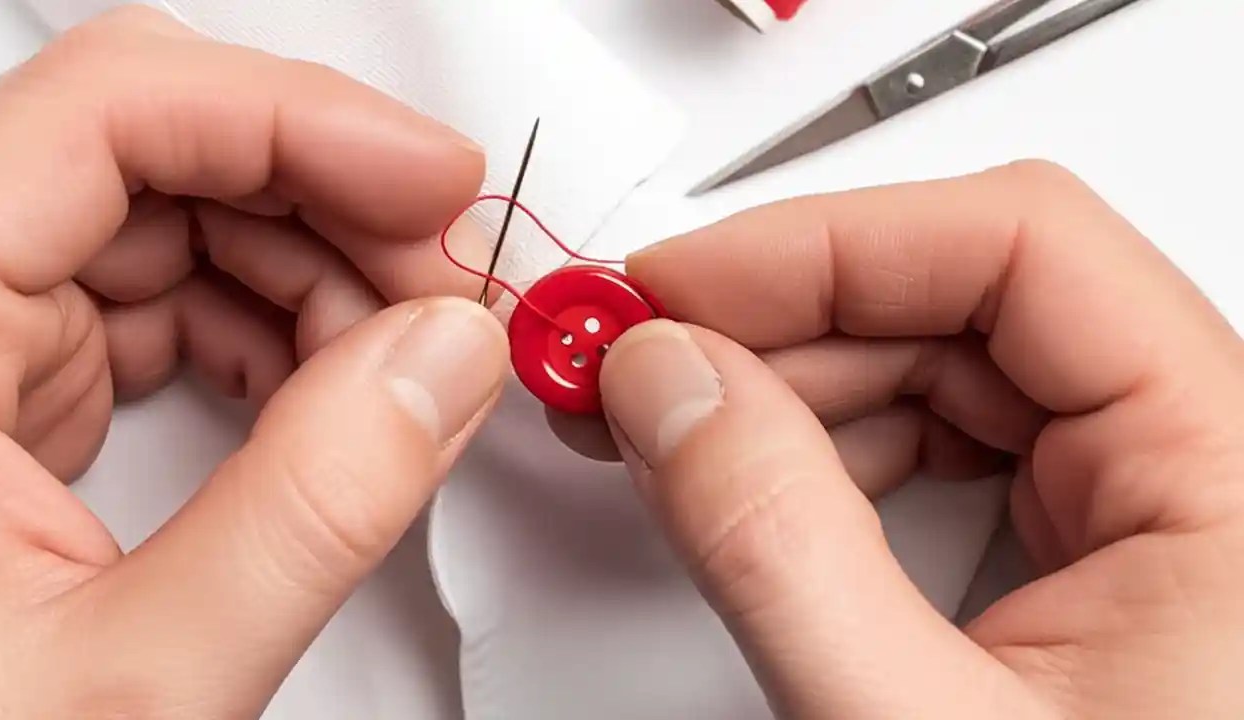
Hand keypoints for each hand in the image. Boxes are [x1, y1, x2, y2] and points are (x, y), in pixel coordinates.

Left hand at [0, 7, 506, 716]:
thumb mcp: (133, 683)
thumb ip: (309, 513)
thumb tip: (444, 360)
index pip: (107, 115)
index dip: (296, 120)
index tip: (432, 182)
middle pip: (158, 150)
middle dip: (334, 204)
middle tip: (447, 291)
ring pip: (176, 221)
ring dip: (320, 274)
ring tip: (408, 364)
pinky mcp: (16, 388)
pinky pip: (168, 300)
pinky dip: (277, 331)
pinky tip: (335, 393)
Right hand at [600, 161, 1243, 717]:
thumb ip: (777, 543)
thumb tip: (666, 384)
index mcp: (1231, 478)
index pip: (1024, 247)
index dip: (829, 242)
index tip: (681, 286)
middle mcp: (1205, 468)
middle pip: (965, 295)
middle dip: (779, 315)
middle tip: (641, 360)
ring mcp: (1143, 504)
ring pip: (945, 360)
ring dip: (792, 380)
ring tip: (674, 429)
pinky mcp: (1084, 546)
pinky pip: (945, 438)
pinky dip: (832, 446)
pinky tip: (759, 483)